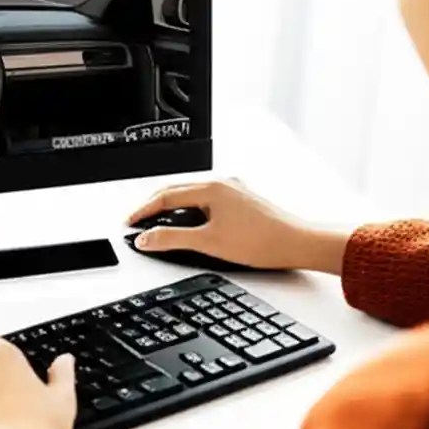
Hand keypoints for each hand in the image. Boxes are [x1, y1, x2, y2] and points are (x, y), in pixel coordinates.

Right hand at [125, 178, 348, 273]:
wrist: (299, 243)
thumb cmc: (262, 240)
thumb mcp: (208, 242)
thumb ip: (172, 240)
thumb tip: (146, 239)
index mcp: (210, 188)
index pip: (165, 196)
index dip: (143, 211)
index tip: (130, 222)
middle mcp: (222, 184)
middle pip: (177, 192)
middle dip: (154, 207)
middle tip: (138, 222)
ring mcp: (234, 191)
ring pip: (193, 197)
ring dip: (173, 210)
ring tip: (161, 225)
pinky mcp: (243, 202)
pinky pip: (207, 202)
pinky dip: (191, 212)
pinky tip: (192, 225)